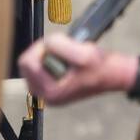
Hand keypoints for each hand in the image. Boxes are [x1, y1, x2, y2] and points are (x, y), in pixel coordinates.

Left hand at [17, 34, 137, 105]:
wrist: (113, 74)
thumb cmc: (100, 67)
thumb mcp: (82, 53)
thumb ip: (59, 45)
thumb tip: (46, 43)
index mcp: (50, 91)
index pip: (27, 62)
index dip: (40, 48)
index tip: (56, 46)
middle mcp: (46, 96)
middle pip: (26, 64)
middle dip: (41, 52)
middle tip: (60, 50)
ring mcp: (48, 93)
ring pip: (32, 65)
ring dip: (46, 55)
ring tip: (65, 55)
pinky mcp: (51, 87)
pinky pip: (40, 67)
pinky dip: (49, 59)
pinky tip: (65, 60)